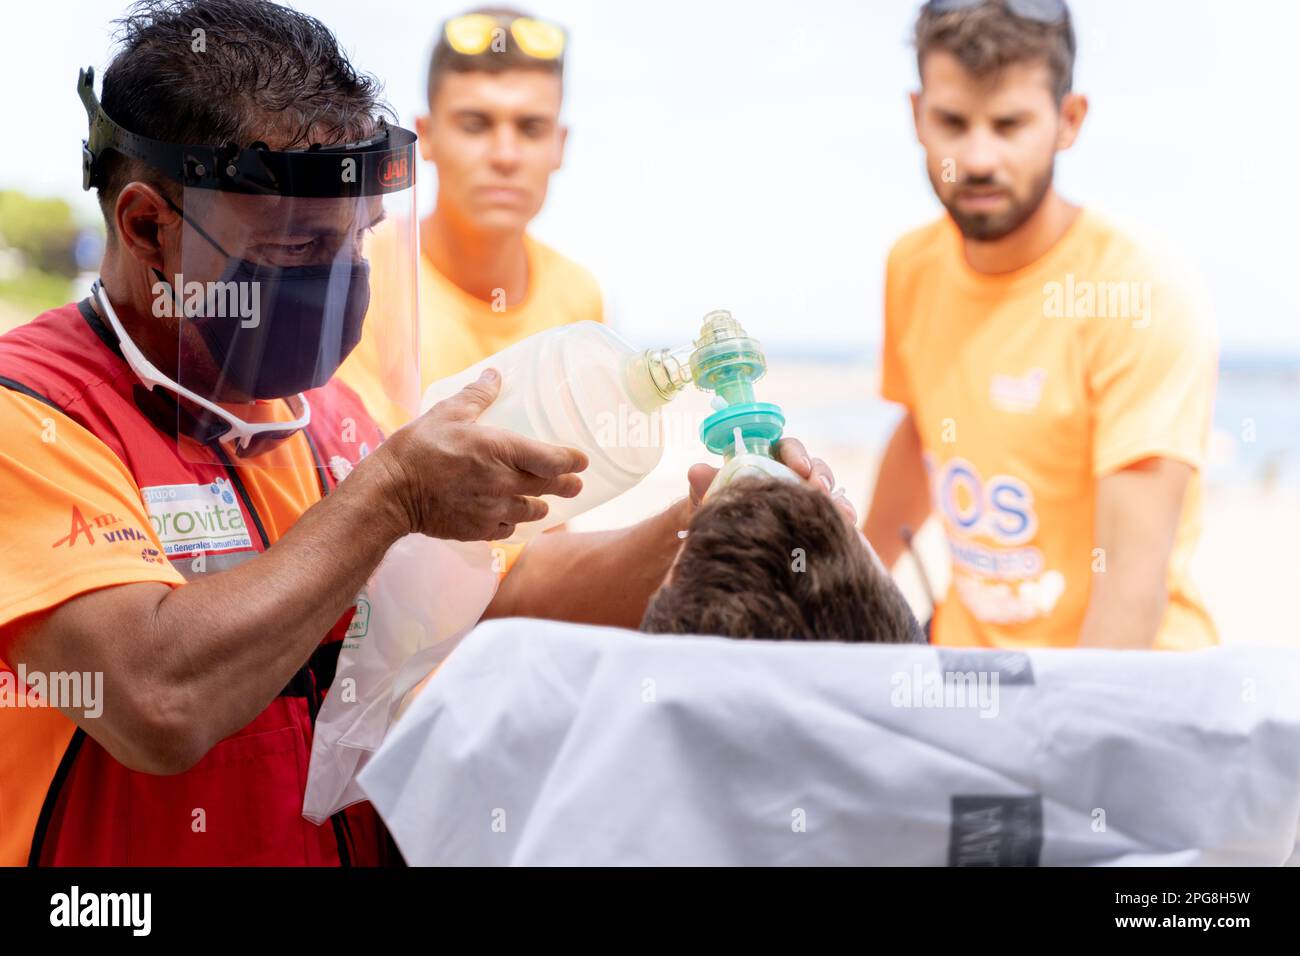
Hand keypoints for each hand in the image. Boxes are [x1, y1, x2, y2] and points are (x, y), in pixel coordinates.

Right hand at [374, 368, 587, 540]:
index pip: (552, 459)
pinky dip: (513, 522)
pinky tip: (510, 517)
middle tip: (576, 484)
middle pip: (549, 487)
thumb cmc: (419, 447)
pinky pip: (507, 529)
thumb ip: (478, 394)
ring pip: (531, 511)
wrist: (392, 492)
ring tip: (542, 502)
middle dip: (566, 485)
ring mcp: (493, 509)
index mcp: (501, 450)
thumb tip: (495, 373)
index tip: (581, 460)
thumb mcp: (448, 412)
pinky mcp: (478, 530)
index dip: (571, 460)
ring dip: (540, 506)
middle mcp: (504, 482)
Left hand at [685, 435, 858, 527]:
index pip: (788, 448)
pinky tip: (848, 528)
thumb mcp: (709, 495)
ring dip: (836, 499)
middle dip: (820, 475)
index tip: (799, 466)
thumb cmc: (719, 508)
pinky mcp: (817, 521)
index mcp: (770, 460)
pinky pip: (834, 517)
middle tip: (818, 489)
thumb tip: (697, 471)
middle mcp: (793, 477)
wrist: (725, 540)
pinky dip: (843, 520)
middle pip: (814, 468)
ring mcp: (807, 500)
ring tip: (841, 512)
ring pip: (829, 492)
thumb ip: (705, 482)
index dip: (796, 453)